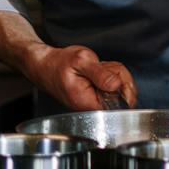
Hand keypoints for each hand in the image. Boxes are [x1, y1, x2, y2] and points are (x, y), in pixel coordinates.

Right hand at [21, 43, 137, 110]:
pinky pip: (113, 85)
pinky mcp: (96, 96)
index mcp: (87, 102)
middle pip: (123, 95)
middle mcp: (91, 106)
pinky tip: (97, 70)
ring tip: (97, 67)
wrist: (45, 65)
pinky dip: (109, 74)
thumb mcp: (81, 61)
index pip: (119, 103)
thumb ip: (101, 74)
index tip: (113, 72)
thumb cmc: (59, 63)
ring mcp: (94, 101)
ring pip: (120, 88)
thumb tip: (117, 86)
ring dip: (114, 72)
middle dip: (119, 75)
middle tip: (102, 66)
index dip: (123, 86)